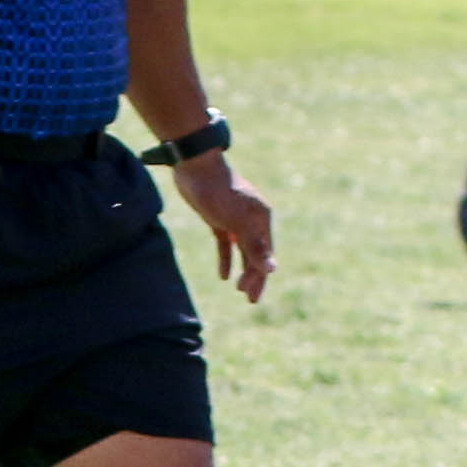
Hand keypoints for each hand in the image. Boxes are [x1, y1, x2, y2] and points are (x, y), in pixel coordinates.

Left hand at [176, 154, 274, 304]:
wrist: (195, 167)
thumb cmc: (219, 193)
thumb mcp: (237, 222)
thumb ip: (254, 246)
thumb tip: (271, 270)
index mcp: (262, 218)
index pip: (265, 254)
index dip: (260, 276)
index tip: (252, 296)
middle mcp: (252, 219)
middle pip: (256, 253)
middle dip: (254, 276)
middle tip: (249, 300)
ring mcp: (235, 218)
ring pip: (242, 250)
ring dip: (243, 269)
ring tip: (239, 290)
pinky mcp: (219, 218)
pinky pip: (226, 243)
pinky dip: (226, 258)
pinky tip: (223, 275)